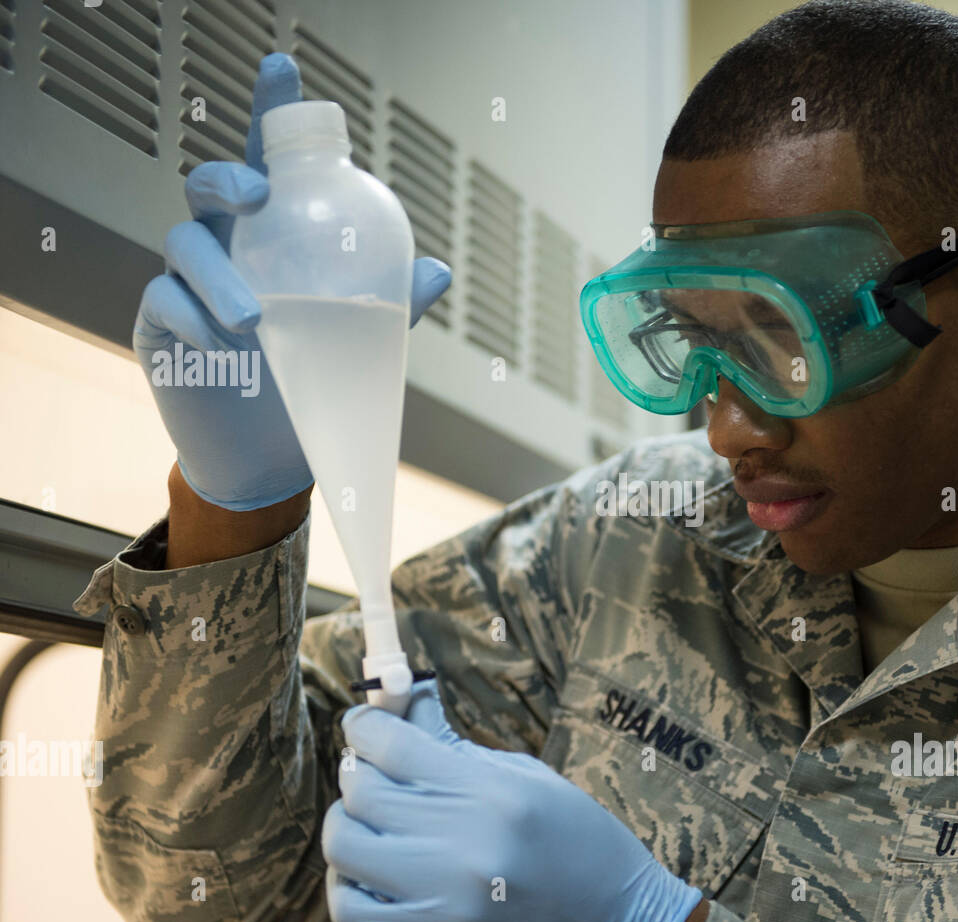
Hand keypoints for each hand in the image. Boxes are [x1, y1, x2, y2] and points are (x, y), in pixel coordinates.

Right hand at [135, 52, 450, 510]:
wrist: (269, 456)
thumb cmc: (308, 380)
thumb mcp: (355, 341)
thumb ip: (390, 305)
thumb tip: (438, 270)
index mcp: (272, 237)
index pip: (268, 163)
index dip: (270, 112)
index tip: (282, 68)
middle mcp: (226, 247)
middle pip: (209, 186)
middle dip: (227, 178)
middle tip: (258, 198)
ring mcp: (185, 283)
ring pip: (184, 246)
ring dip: (219, 276)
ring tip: (256, 321)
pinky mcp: (158, 325)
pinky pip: (164, 303)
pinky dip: (193, 319)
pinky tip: (221, 346)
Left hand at [322, 680, 702, 921]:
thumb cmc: (581, 844)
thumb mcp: (530, 779)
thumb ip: (457, 748)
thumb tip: (404, 705)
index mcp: (493, 795)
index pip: (392, 746)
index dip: (366, 724)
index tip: (365, 723)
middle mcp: (462, 847)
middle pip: (362, 792)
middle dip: (359, 770)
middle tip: (374, 769)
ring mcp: (441, 904)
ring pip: (344, 847)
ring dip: (347, 823)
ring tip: (371, 820)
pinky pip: (350, 910)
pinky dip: (346, 882)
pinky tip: (372, 870)